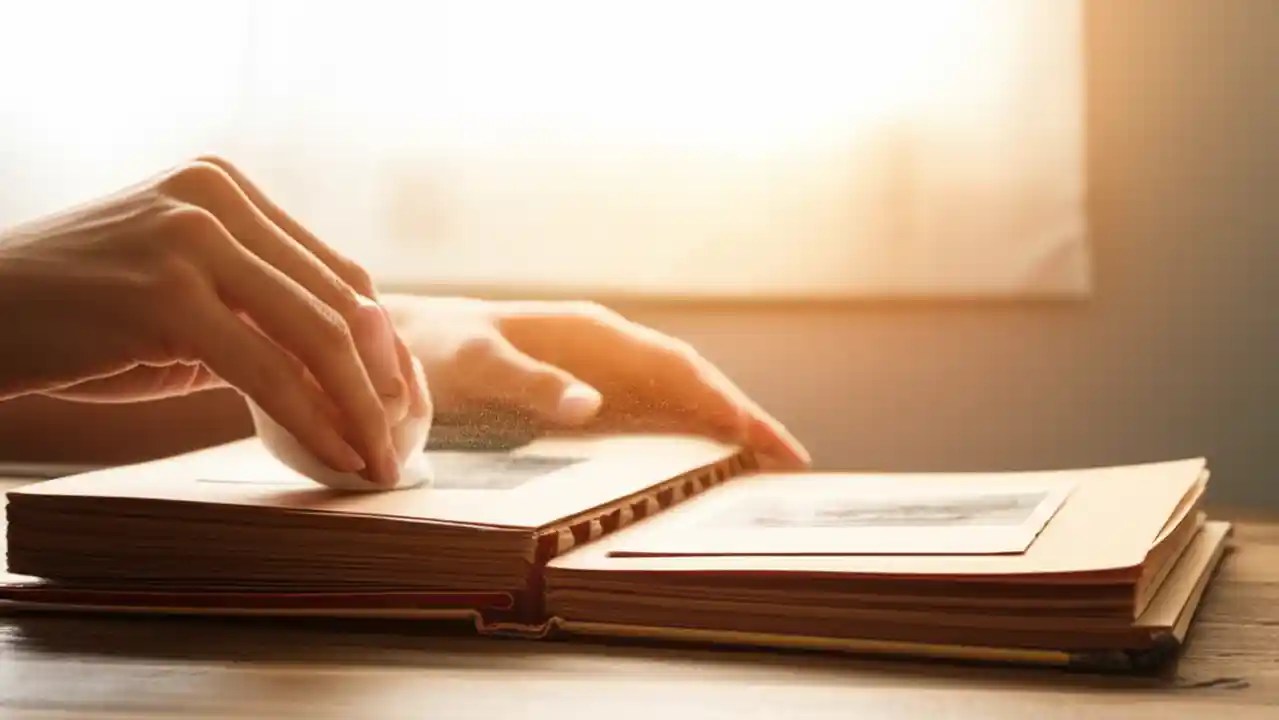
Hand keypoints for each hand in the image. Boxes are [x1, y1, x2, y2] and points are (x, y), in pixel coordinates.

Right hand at [0, 156, 426, 484]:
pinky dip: (314, 421)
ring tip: (378, 459)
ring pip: (318, 335)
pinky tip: (338, 456)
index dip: (379, 342)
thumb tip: (355, 367)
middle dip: (381, 380)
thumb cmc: (80, 317)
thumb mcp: (181, 296)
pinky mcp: (166, 295)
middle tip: (399, 440)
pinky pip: (269, 372)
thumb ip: (259, 312)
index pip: (336, 271)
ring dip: (361, 408)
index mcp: (226, 187)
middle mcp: (216, 198)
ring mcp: (191, 240)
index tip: (398, 398)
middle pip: (341, 300)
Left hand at [383, 296, 808, 468]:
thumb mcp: (474, 363)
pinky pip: (647, 421)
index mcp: (592, 333)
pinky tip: (703, 468)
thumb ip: (528, 381)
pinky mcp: (585, 401)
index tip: (764, 436)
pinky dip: (683, 442)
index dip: (725, 400)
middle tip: (792, 464)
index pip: (678, 366)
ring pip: (677, 404)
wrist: (395, 346)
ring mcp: (599, 375)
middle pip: (692, 385)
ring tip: (765, 471)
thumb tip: (594, 406)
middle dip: (743, 419)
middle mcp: (607, 350)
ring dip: (721, 432)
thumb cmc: (433, 348)